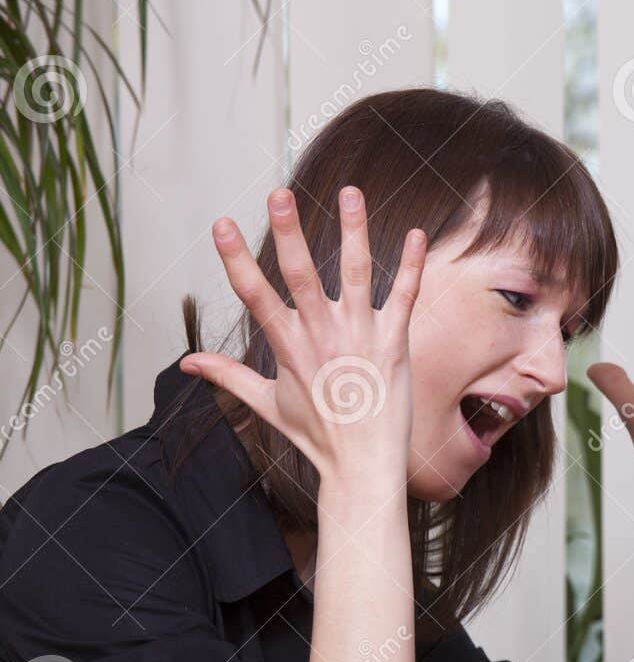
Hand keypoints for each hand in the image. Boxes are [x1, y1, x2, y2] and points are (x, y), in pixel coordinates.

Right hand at [179, 186, 425, 486]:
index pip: (253, 294)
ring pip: (354, 273)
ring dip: (353, 231)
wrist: (363, 468)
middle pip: (299, 274)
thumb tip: (186, 362)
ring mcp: (359, 337)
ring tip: (350, 193)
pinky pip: (404, 297)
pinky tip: (418, 234)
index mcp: (286, 346)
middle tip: (280, 192)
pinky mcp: (394, 345)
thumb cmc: (317, 437)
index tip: (222, 222)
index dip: (235, 258)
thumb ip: (228, 375)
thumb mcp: (267, 404)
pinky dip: (412, 265)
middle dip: (289, 232)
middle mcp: (321, 336)